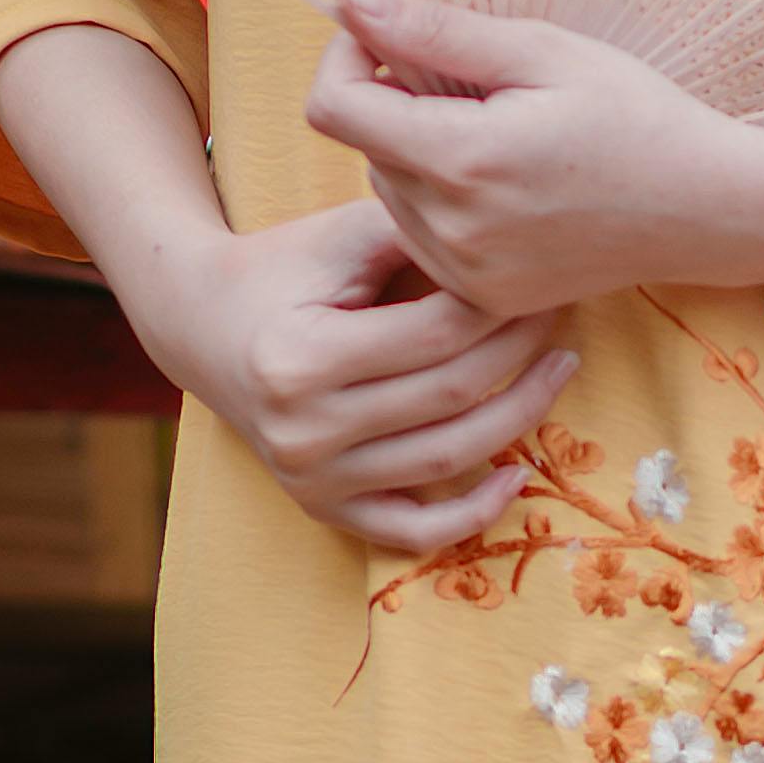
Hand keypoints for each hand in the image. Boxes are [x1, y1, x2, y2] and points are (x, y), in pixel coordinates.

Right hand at [136, 194, 576, 557]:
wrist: (202, 325)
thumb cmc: (282, 269)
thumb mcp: (340, 235)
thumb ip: (415, 231)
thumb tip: (507, 236)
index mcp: (301, 356)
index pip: (437, 334)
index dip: (502, 305)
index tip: (539, 278)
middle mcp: (302, 429)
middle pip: (451, 394)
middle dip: (522, 351)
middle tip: (561, 313)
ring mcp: (311, 478)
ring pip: (448, 458)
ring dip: (521, 416)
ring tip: (560, 369)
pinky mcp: (321, 506)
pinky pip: (412, 531)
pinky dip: (473, 515)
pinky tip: (518, 477)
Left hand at [308, 0, 763, 318]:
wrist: (706, 212)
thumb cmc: (636, 116)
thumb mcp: (543, 51)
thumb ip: (436, 31)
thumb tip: (348, 0)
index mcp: (465, 158)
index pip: (332, 106)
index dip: (344, 57)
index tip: (386, 35)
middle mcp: (452, 228)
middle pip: (364, 146)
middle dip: (396, 104)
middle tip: (477, 88)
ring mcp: (464, 272)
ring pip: (387, 190)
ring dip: (418, 153)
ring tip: (500, 138)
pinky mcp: (478, 297)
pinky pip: (419, 234)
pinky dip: (442, 201)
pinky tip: (505, 186)